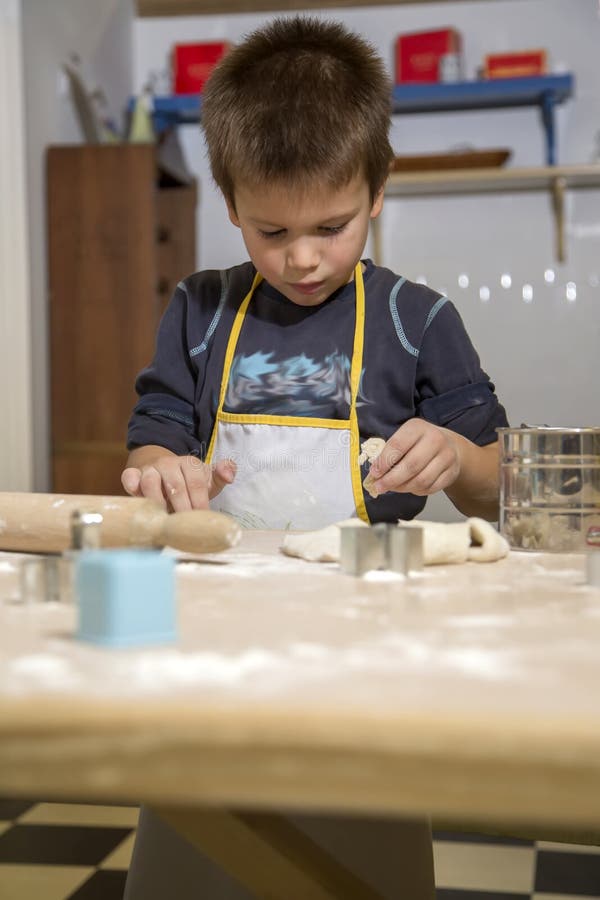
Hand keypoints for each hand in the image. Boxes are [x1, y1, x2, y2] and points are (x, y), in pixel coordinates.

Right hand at [121, 454, 235, 511]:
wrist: (160, 468)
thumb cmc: (188, 480)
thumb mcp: (207, 478)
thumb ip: (222, 475)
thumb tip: (229, 474)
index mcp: (189, 463)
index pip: (196, 484)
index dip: (200, 503)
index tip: (202, 520)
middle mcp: (168, 463)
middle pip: (175, 486)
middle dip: (181, 508)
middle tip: (185, 527)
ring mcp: (149, 468)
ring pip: (151, 482)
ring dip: (157, 502)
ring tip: (164, 519)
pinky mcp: (132, 474)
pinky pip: (129, 477)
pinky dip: (132, 487)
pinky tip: (138, 501)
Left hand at [364, 420, 460, 497]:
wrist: (449, 445)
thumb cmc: (419, 442)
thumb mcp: (405, 437)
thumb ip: (390, 452)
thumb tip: (375, 474)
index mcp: (418, 427)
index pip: (398, 445)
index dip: (384, 462)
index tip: (374, 473)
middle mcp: (435, 439)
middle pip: (411, 466)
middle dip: (391, 480)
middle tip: (379, 487)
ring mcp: (447, 456)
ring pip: (421, 480)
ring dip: (403, 488)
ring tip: (393, 488)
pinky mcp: (452, 472)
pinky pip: (431, 488)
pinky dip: (416, 491)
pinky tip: (409, 487)